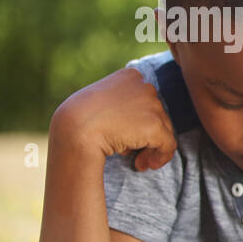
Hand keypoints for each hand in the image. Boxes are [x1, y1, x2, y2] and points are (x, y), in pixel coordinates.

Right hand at [53, 67, 176, 169]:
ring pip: (164, 130)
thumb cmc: (81, 119)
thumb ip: (124, 105)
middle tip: (131, 151)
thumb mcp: (101, 103)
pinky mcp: (155, 125)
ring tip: (136, 159)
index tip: (124, 131)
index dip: (137, 119)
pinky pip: (168, 145)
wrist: (74, 130)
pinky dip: (161, 157)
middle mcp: (145, 86)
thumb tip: (143, 124)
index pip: (146, 100)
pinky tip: (145, 165)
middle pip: (157, 115)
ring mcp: (152, 105)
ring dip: (150, 147)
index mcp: (131, 76)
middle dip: (146, 135)